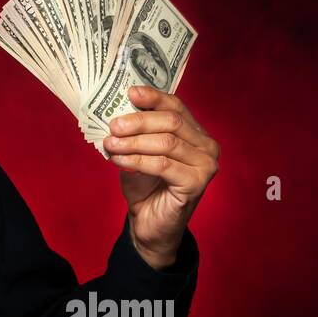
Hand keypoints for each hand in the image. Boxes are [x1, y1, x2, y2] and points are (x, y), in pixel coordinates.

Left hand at [102, 86, 219, 268]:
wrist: (150, 224)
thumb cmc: (145, 186)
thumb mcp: (137, 151)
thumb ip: (134, 132)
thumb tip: (117, 112)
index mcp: (195, 133)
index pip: (176, 106)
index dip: (153, 97)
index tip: (130, 92)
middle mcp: (207, 146)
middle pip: (171, 122)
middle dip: (138, 121)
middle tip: (113, 125)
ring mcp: (206, 165)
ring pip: (166, 142)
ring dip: (134, 141)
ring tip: (110, 143)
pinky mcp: (197, 183)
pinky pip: (162, 164)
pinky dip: (137, 160)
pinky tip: (118, 160)